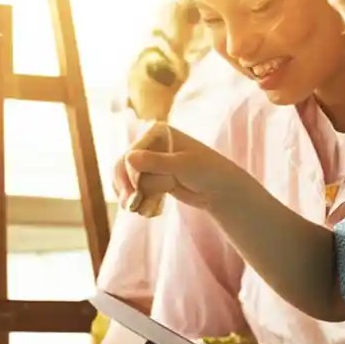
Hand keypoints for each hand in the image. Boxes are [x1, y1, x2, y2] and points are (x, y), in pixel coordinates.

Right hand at [113, 124, 249, 213]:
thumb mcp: (182, 166)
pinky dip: (140, 201)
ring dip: (133, 197)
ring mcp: (150, 163)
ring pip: (128, 182)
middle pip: (123, 167)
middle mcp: (150, 145)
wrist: (221, 189)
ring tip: (141, 210)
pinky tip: (151, 209)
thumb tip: (128, 158)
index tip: (134, 194)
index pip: (131, 154)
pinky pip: (135, 191)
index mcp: (156, 133)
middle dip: (126, 188)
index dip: (128, 175)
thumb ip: (156, 163)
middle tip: (131, 207)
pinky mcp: (152, 179)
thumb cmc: (207, 171)